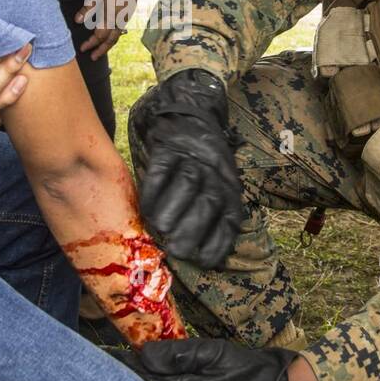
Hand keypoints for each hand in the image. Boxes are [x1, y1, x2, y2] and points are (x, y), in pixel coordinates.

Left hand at [76, 0, 138, 60]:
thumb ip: (88, 8)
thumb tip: (77, 21)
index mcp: (110, 17)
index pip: (100, 35)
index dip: (91, 43)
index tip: (82, 48)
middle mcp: (118, 21)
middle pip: (110, 40)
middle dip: (101, 50)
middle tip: (93, 57)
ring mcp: (124, 19)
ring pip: (116, 36)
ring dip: (108, 45)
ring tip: (101, 51)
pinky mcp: (126, 16)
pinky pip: (119, 31)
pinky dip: (113, 37)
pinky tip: (109, 37)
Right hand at [132, 69, 242, 267]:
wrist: (190, 122)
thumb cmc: (206, 169)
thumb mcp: (222, 192)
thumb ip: (214, 221)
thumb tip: (203, 258)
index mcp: (231, 193)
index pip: (227, 226)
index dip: (212, 247)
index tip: (199, 258)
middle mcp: (216, 176)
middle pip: (204, 209)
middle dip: (187, 236)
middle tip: (174, 248)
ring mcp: (192, 161)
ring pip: (183, 190)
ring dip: (168, 216)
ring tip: (160, 227)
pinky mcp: (169, 150)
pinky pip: (159, 175)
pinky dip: (151, 195)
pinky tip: (147, 209)